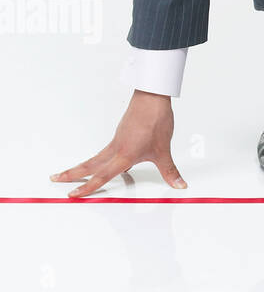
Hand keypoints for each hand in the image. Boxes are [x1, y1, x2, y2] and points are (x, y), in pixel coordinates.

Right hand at [49, 91, 186, 198]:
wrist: (153, 97)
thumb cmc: (156, 120)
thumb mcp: (164, 150)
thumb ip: (170, 171)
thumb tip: (179, 185)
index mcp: (124, 156)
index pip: (102, 176)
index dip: (87, 187)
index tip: (72, 194)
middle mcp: (116, 148)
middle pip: (90, 164)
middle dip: (72, 174)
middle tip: (55, 179)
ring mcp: (117, 140)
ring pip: (96, 156)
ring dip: (83, 166)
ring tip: (71, 173)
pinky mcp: (121, 133)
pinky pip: (107, 150)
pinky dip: (100, 158)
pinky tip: (106, 162)